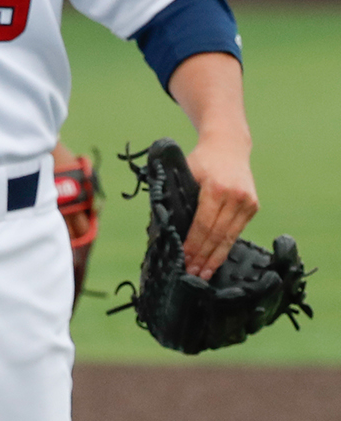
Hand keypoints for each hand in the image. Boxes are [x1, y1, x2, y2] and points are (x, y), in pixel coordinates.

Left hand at [182, 132, 259, 279]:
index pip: (202, 224)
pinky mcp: (253, 207)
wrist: (229, 145)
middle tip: (193, 274)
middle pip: (217, 234)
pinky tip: (217, 259)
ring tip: (204, 274)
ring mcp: (247, 203)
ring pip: (230, 236)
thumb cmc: (201, 160)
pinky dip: (226, 246)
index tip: (184, 259)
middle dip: (204, 257)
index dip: (193, 244)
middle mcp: (235, 197)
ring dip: (216, 257)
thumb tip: (167, 226)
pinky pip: (237, 231)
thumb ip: (179, 196)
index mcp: (216, 188)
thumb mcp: (185, 172)